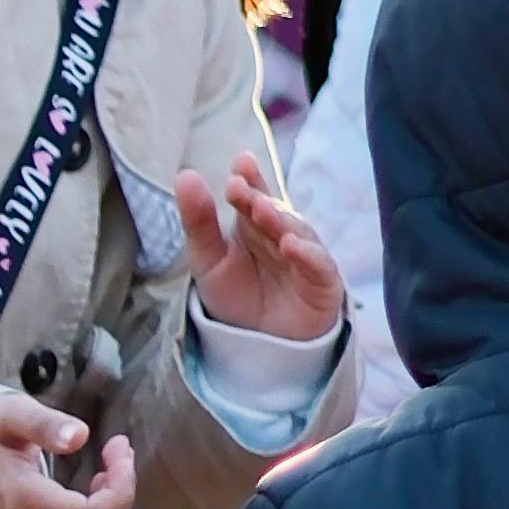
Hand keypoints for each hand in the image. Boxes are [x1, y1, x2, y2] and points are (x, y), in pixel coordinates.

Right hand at [0, 388, 137, 508]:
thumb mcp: (12, 416)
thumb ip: (44, 424)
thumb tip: (80, 436)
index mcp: (24, 502)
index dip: (119, 486)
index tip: (119, 446)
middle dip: (121, 491)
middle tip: (119, 452)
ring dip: (113, 505)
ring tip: (111, 468)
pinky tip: (96, 489)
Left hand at [179, 148, 343, 340]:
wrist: (255, 346)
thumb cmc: (235, 296)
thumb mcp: (207, 259)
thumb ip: (198, 221)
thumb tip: (185, 175)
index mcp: (254, 224)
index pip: (253, 195)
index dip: (249, 178)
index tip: (240, 162)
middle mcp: (282, 234)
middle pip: (274, 211)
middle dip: (258, 198)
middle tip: (240, 188)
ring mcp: (305, 256)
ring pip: (298, 231)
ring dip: (281, 219)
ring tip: (262, 210)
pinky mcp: (323, 282)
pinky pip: (318, 264)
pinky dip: (306, 253)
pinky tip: (291, 244)